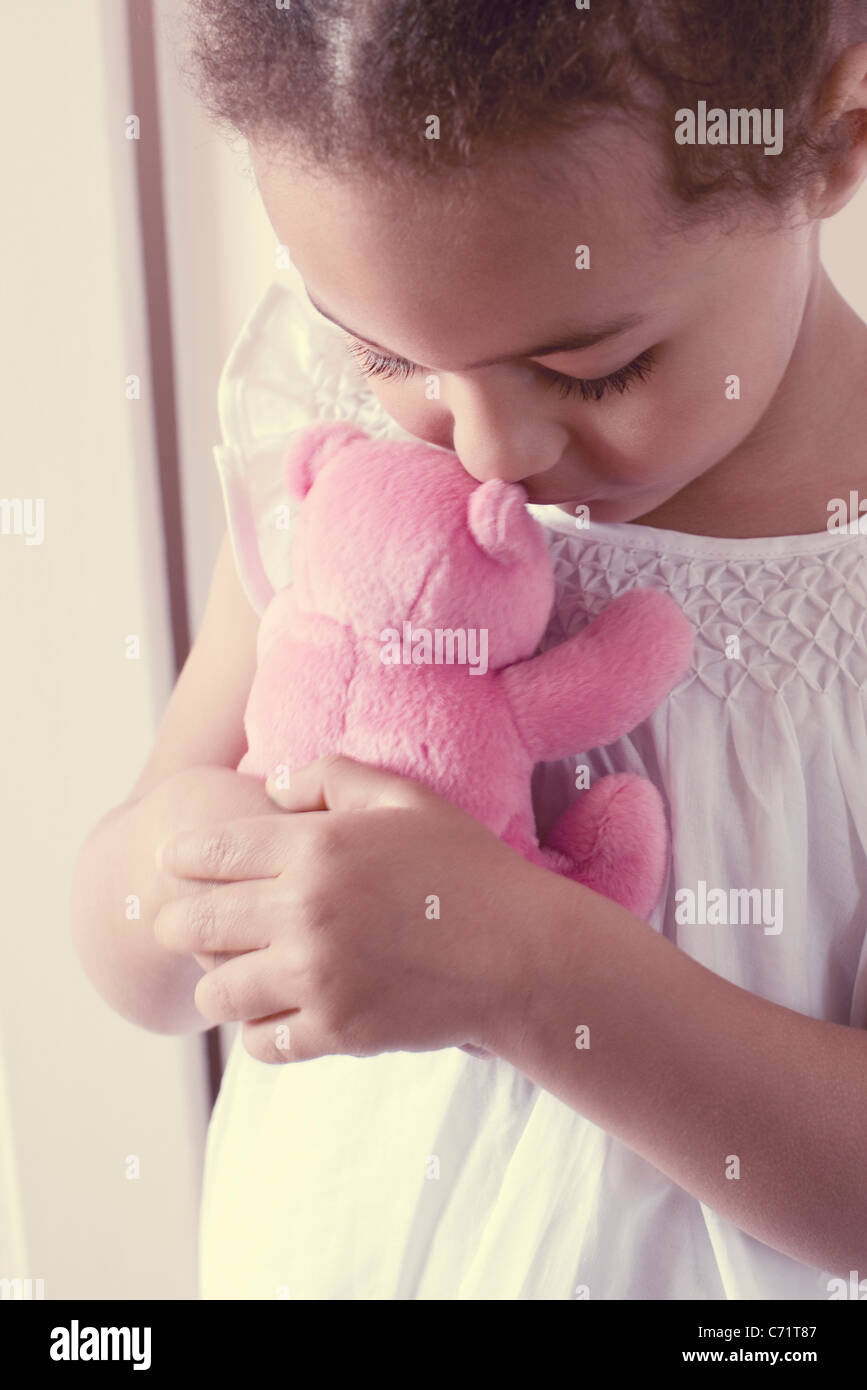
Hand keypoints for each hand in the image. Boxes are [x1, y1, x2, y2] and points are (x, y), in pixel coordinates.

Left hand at [153, 755, 544, 1062]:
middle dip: (178, 923)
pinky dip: (260, 1031)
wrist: (524, 954)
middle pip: (194, 925)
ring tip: (235, 974)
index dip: (184, 858)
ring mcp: (318, 978)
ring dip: (218, 983)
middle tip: (180, 925)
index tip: (176, 865)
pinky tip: (279, 1012)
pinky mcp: (338, 1031)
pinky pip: (261, 1043)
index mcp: (317, 847)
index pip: (210, 852)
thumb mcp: (405, 798)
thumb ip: (330, 776)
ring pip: (216, 993)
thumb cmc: (467, 867)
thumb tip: (268, 785)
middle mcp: (306, 912)